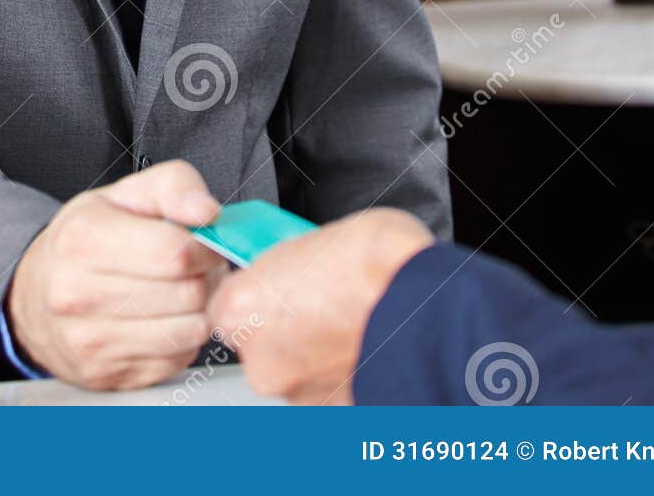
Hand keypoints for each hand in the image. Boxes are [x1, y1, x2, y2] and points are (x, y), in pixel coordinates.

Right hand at [5, 158, 227, 389]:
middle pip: (186, 294)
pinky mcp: (106, 375)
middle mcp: (78, 294)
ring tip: (179, 292)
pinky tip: (162, 320)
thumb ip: (172, 187)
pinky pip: (176, 361)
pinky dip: (181, 340)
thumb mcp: (122, 195)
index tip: (202, 243)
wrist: (33, 298)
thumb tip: (207, 211)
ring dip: (198, 312)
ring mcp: (90, 341)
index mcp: (83, 239)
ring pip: (187, 332)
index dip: (204, 247)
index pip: (175, 252)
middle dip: (204, 278)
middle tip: (193, 268)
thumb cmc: (82, 241)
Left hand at [210, 208, 433, 403]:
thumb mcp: (311, 238)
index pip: (224, 308)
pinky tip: (362, 346)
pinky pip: (325, 389)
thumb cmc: (378, 264)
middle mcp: (263, 361)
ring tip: (349, 323)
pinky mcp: (334, 414)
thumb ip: (284, 264)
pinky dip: (339, 372)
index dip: (252, 295)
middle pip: (257, 343)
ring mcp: (299, 394)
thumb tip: (287, 268)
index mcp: (244, 309)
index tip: (272, 287)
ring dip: (312, 351)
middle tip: (318, 302)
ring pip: (293, 369)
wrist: (430, 310)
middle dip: (283, 325)